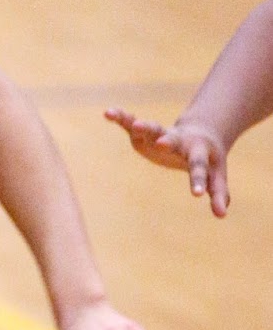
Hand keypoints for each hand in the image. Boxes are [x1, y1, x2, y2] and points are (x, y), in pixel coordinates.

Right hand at [105, 107, 229, 216]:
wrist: (200, 133)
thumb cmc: (209, 159)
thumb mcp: (216, 175)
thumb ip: (219, 194)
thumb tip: (222, 216)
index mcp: (198, 152)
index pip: (199, 166)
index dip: (198, 180)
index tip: (197, 195)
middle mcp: (179, 140)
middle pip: (173, 140)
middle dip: (167, 141)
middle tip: (161, 143)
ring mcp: (161, 134)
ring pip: (152, 128)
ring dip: (143, 126)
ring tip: (134, 125)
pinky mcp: (144, 132)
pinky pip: (130, 123)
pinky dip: (120, 117)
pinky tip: (108, 113)